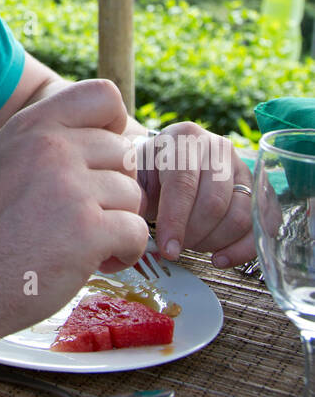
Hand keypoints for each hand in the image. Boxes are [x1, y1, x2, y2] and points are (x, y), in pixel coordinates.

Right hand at [0, 79, 148, 342]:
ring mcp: (71, 188)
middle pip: (125, 154)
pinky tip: (97, 262)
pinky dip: (126, 252)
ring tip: (85, 244)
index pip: (104, 96)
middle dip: (114, 190)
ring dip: (119, 224)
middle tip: (86, 218)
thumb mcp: (1, 159)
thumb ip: (43, 140)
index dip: (115, 128)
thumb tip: (97, 133)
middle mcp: (53, 148)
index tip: (102, 160)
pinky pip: (137, 232)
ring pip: (134, 196)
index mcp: (33, 126)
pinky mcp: (87, 230)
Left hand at [129, 123, 254, 266]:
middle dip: (193, 235)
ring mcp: (242, 168)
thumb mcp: (134, 175)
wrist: (168, 162)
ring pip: (240, 217)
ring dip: (214, 242)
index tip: (168, 249)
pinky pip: (263, 225)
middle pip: (214, 203)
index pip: (184, 183)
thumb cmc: (149, 172)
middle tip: (177, 246)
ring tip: (193, 245)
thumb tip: (139, 217)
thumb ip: (135, 193)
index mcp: (184, 138)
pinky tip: (220, 258)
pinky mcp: (258, 190)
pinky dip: (243, 249)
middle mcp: (218, 148)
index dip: (175, 220)